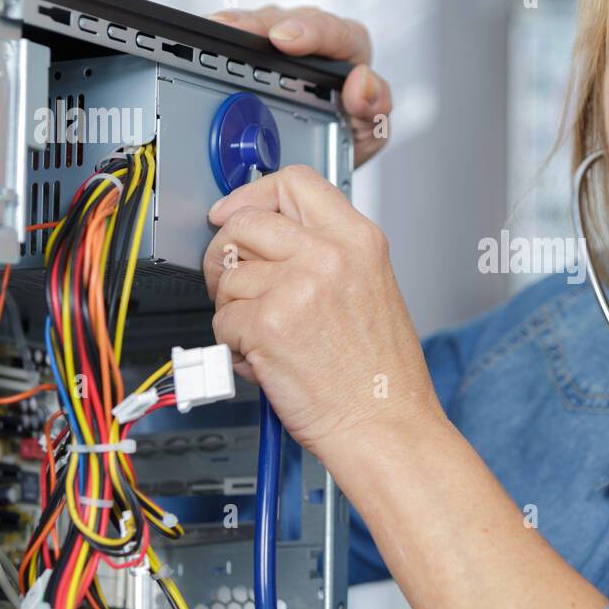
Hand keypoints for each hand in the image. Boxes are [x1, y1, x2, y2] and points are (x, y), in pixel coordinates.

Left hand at [203, 165, 443, 460]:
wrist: (386, 425)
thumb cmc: (381, 375)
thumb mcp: (372, 289)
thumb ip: (326, 254)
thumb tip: (269, 237)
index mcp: (359, 241)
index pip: (294, 182)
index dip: (252, 195)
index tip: (233, 211)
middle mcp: (329, 255)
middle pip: (245, 221)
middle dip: (227, 253)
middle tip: (235, 282)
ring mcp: (298, 286)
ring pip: (228, 276)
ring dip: (233, 309)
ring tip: (268, 336)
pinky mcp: (269, 323)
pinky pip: (222, 320)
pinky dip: (234, 345)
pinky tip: (266, 359)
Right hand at [207, 4, 390, 166]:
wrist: (316, 155)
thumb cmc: (345, 133)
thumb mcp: (367, 133)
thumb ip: (374, 111)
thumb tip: (361, 84)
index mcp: (348, 53)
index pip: (338, 33)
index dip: (313, 32)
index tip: (287, 40)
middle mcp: (313, 41)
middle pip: (288, 19)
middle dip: (261, 24)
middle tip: (238, 32)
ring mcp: (277, 46)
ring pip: (258, 24)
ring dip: (236, 27)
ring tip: (215, 29)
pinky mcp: (248, 55)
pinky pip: (233, 40)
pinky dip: (219, 41)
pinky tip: (205, 41)